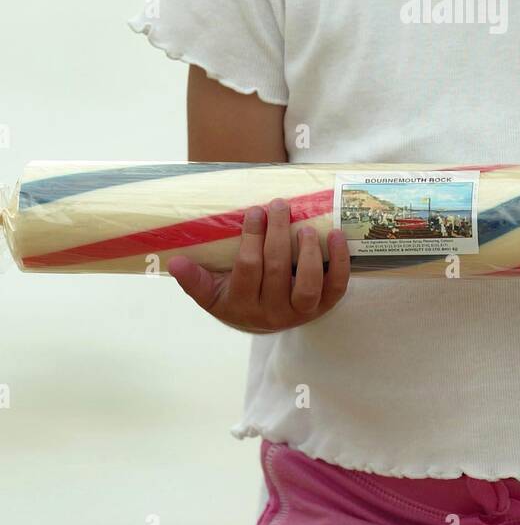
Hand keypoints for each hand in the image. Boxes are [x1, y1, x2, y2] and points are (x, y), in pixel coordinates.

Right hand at [167, 199, 349, 332]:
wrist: (263, 319)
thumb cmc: (235, 297)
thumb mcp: (211, 293)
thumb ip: (194, 279)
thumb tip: (174, 263)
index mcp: (242, 305)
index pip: (249, 268)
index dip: (252, 238)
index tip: (255, 211)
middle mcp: (273, 312)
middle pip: (278, 270)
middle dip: (279, 233)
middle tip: (279, 205)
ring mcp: (301, 312)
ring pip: (309, 284)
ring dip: (310, 252)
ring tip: (305, 226)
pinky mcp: (325, 306)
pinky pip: (337, 287)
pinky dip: (341, 262)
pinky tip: (337, 236)